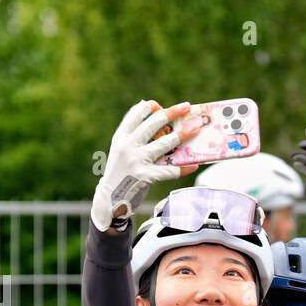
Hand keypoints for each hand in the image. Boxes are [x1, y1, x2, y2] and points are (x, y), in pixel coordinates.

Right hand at [91, 100, 199, 231]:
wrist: (110, 199)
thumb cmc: (120, 173)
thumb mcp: (121, 151)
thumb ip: (134, 138)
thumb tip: (158, 124)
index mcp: (121, 136)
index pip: (135, 113)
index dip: (150, 107)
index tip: (160, 106)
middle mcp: (127, 145)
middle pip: (153, 123)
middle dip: (172, 112)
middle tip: (186, 106)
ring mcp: (136, 160)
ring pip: (164, 143)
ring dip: (183, 134)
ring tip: (195, 129)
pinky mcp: (145, 176)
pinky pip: (169, 170)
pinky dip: (183, 168)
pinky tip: (193, 165)